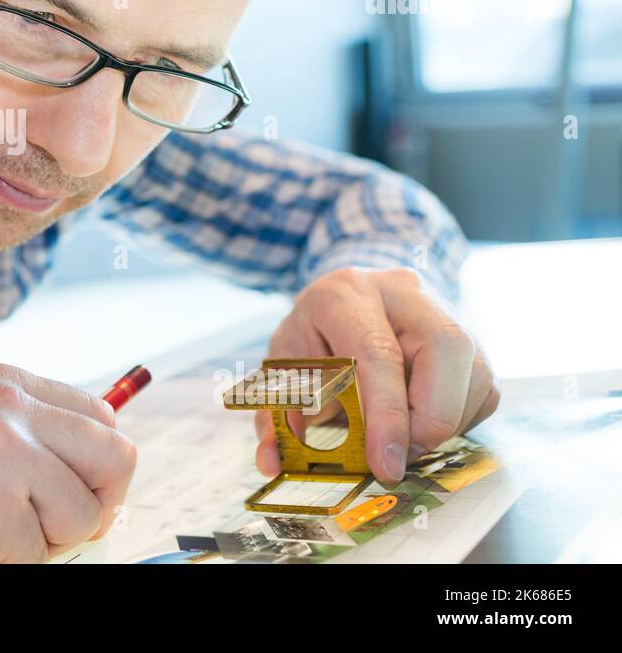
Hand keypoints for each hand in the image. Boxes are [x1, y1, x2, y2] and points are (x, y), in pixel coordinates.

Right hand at [0, 363, 136, 561]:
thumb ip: (25, 442)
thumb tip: (103, 483)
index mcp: (3, 383)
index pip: (102, 421)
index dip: (96, 474)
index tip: (72, 501)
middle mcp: (9, 404)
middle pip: (115, 463)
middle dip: (87, 509)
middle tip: (32, 531)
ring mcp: (1, 449)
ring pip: (81, 520)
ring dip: (36, 545)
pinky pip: (37, 558)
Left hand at [253, 267, 499, 484]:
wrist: (344, 298)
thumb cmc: (314, 334)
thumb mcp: (286, 363)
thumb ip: (278, 410)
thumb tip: (273, 462)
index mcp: (347, 294)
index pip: (378, 352)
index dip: (386, 414)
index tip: (385, 464)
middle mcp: (404, 293)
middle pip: (447, 348)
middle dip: (429, 418)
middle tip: (400, 455)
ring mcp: (444, 309)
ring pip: (475, 371)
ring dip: (446, 423)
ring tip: (404, 440)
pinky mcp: (470, 338)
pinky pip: (484, 388)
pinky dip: (459, 420)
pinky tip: (422, 421)